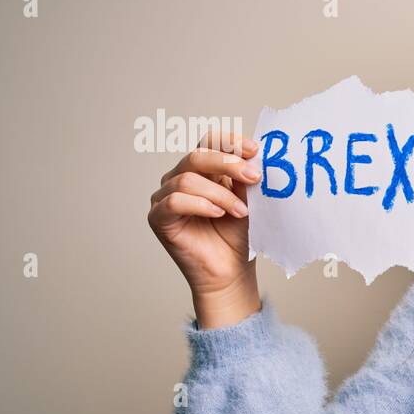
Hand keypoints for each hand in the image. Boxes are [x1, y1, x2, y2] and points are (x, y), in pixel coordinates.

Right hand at [147, 128, 263, 326]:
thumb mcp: (247, 200)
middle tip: (254, 178)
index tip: (255, 150)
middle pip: (197, 156)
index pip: (208, 142)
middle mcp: (179, 178)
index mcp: (202, 170)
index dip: (229, 141)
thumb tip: (253, 156)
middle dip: (228, 164)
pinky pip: (174, 201)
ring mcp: (165, 197)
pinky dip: (200, 204)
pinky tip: (219, 214)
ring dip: (220, 194)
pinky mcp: (158, 218)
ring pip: (187, 179)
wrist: (230, 272)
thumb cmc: (238, 236)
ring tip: (241, 212)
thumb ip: (244, 178)